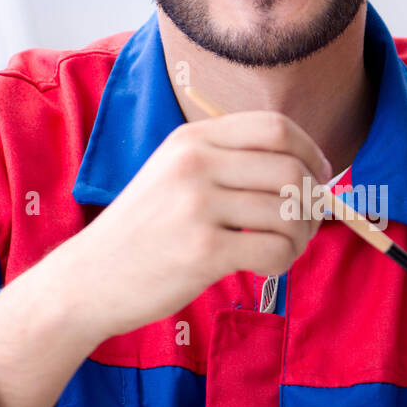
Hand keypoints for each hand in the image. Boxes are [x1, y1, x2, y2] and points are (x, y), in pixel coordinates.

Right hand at [62, 109, 331, 341]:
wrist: (88, 279)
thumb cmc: (143, 231)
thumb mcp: (175, 175)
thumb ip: (230, 163)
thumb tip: (308, 172)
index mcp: (192, 138)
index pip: (275, 127)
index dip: (310, 152)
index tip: (318, 178)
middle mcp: (195, 164)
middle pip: (291, 170)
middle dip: (312, 202)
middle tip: (304, 225)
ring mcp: (197, 206)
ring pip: (289, 213)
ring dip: (301, 237)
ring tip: (284, 249)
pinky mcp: (203, 251)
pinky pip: (275, 251)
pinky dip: (284, 263)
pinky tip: (267, 268)